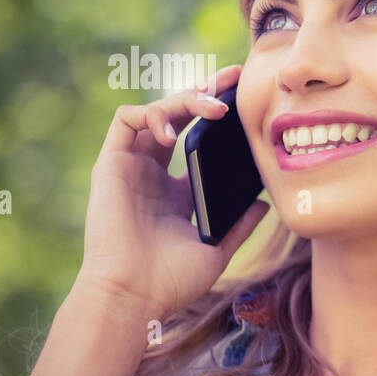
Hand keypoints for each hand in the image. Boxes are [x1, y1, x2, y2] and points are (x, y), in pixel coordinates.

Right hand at [75, 64, 270, 319]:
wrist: (135, 296)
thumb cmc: (171, 281)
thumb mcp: (217, 250)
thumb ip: (240, 226)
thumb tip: (266, 204)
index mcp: (176, 191)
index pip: (199, 140)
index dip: (219, 117)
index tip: (248, 99)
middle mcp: (153, 173)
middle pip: (179, 116)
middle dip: (206, 90)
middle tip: (235, 79)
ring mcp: (131, 166)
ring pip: (156, 109)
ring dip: (186, 100)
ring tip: (215, 110)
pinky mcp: (110, 163)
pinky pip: (126, 120)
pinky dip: (152, 115)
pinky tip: (175, 135)